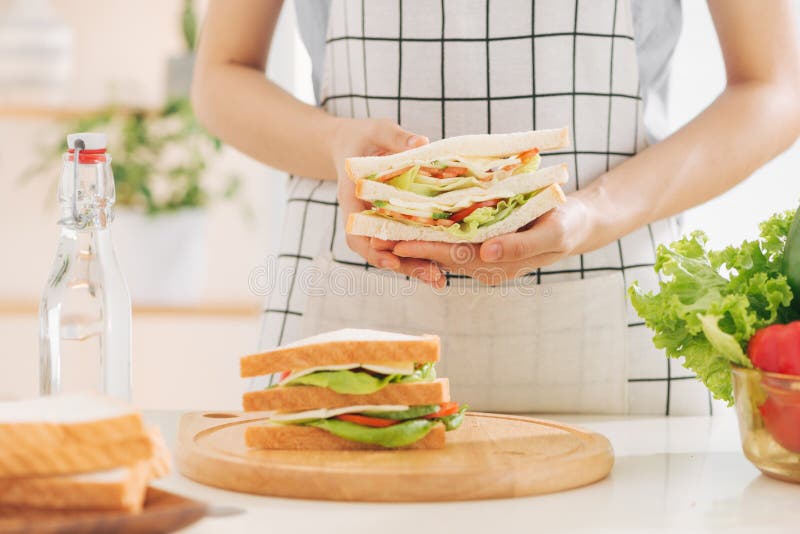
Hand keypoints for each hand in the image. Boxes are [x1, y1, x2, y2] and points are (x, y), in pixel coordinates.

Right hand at [330, 118, 444, 285]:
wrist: (350, 143)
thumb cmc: (362, 136)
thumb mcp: (376, 129)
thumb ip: (395, 137)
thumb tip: (421, 143)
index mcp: (352, 196)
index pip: (356, 231)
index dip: (372, 249)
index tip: (391, 260)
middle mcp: (362, 215)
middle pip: (377, 250)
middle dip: (404, 266)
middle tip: (433, 278)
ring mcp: (375, 221)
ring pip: (390, 251)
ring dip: (413, 266)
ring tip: (439, 280)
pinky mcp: (389, 221)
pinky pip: (401, 240)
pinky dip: (418, 253)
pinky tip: (440, 262)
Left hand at [391, 195, 594, 284]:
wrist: (576, 224)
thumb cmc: (566, 225)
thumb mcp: (551, 234)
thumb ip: (519, 247)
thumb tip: (485, 253)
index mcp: (499, 262)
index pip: (454, 256)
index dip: (424, 250)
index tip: (397, 243)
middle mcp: (486, 264)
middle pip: (442, 256)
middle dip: (410, 249)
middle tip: (377, 238)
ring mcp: (484, 257)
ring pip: (444, 251)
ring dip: (416, 244)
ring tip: (384, 232)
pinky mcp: (483, 247)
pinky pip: (454, 242)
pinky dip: (432, 235)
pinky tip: (410, 224)